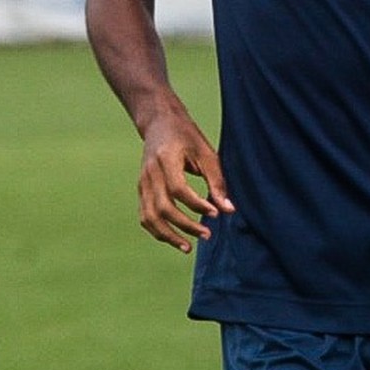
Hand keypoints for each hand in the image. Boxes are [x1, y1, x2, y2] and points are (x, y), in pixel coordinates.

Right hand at [138, 107, 234, 252]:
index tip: (215, 214)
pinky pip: (145, 216)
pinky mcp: (141, 189)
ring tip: (188, 247)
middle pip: (162, 207)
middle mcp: (150, 172)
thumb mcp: (206, 152)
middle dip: (185, 225)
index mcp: (166, 158)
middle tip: (207, 235)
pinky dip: (158, 230)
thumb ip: (217, 181)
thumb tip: (228, 210)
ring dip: (168, 235)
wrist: (160, 122)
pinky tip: (174, 237)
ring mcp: (142, 182)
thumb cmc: (187, 136)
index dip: (196, 204)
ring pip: (149, 217)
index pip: (178, 189)